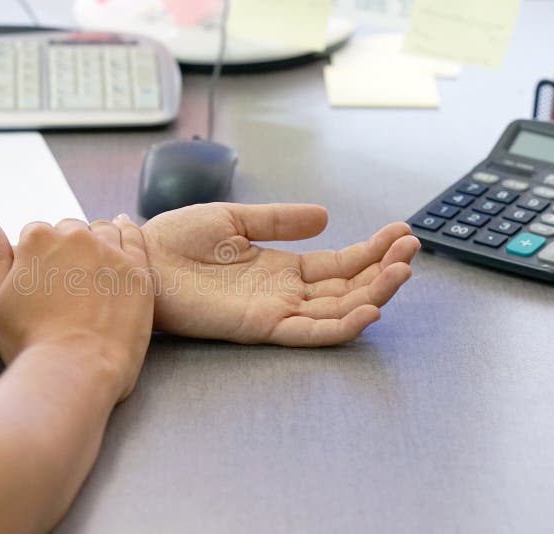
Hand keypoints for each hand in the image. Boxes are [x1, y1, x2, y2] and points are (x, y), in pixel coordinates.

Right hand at [0, 214, 153, 398]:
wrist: (75, 370)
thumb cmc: (29, 341)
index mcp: (38, 239)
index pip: (36, 232)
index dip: (36, 255)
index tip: (41, 278)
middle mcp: (76, 236)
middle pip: (70, 230)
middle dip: (67, 246)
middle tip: (66, 279)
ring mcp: (110, 252)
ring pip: (102, 231)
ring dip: (96, 239)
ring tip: (93, 262)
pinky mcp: (138, 270)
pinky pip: (134, 238)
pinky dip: (127, 231)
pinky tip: (123, 227)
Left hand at [141, 203, 419, 346]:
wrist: (140, 258)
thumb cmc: (177, 240)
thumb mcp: (236, 218)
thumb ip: (280, 220)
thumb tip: (326, 215)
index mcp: (281, 267)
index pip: (339, 264)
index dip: (371, 251)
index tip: (402, 233)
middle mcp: (284, 292)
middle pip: (347, 288)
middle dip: (382, 271)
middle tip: (412, 249)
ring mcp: (274, 310)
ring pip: (336, 311)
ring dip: (372, 295)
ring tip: (402, 272)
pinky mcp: (258, 325)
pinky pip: (307, 332)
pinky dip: (340, 326)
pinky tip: (369, 311)